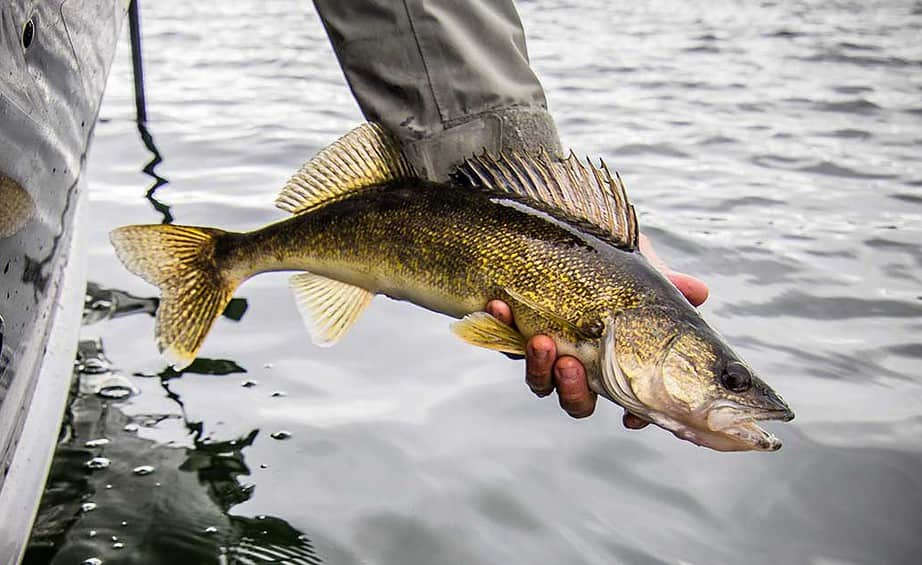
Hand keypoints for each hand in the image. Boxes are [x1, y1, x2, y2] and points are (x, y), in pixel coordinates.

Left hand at [485, 233, 708, 426]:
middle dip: (572, 390)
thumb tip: (700, 291)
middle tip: (572, 364)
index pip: (629, 400)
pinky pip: (501, 340)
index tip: (631, 417)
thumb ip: (666, 284)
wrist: (558, 226)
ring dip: (539, 366)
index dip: (634, 415)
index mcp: (616, 360)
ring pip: (539, 381)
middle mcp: (580, 362)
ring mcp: (545, 351)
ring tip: (542, 340)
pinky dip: (499, 324)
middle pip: (577, 401)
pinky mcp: (510, 331)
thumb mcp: (638, 268)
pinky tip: (498, 304)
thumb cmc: (610, 256)